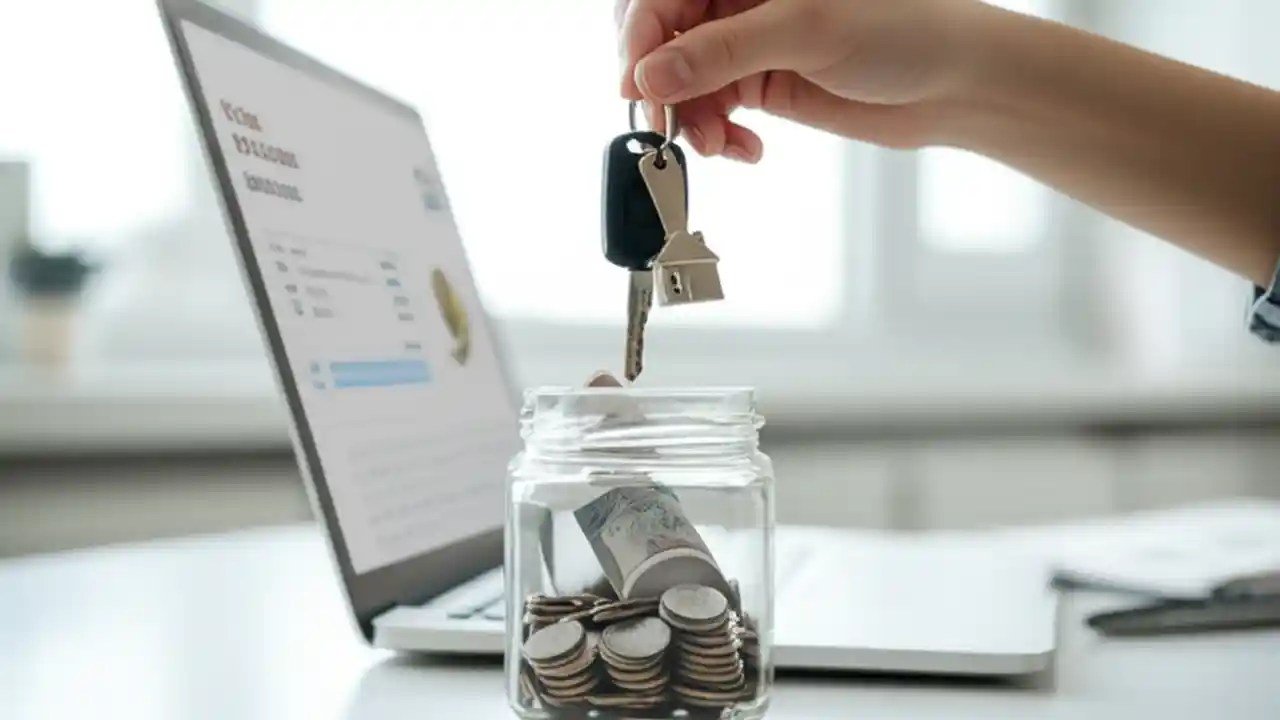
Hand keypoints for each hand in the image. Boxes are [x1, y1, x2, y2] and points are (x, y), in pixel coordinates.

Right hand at [616, 0, 985, 160]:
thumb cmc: (905, 30)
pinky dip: (718, 135)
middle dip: (661, 85)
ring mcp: (746, 43)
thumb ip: (722, 52)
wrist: (956, 83)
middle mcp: (737, 1)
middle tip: (670, 125)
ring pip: (683, 83)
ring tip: (718, 147)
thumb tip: (650, 75)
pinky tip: (743, 148)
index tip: (638, 85)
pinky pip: (712, 111)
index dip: (641, 39)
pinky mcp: (759, 82)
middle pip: (662, 40)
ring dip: (691, 121)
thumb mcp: (806, 31)